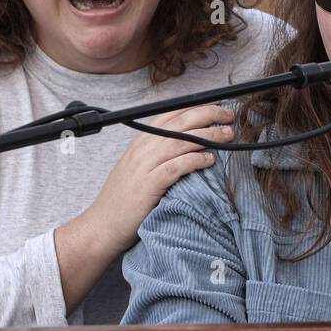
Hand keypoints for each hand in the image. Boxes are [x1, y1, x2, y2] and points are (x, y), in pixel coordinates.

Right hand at [85, 102, 236, 250]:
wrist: (102, 226)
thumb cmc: (124, 200)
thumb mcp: (138, 168)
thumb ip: (158, 154)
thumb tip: (189, 145)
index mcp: (140, 143)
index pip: (170, 115)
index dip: (195, 107)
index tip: (217, 103)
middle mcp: (142, 150)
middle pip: (179, 123)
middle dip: (208, 115)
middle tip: (229, 115)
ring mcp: (144, 166)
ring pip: (181, 141)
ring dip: (208, 135)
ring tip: (228, 134)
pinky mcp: (148, 185)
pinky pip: (175, 167)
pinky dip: (194, 160)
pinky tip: (210, 159)